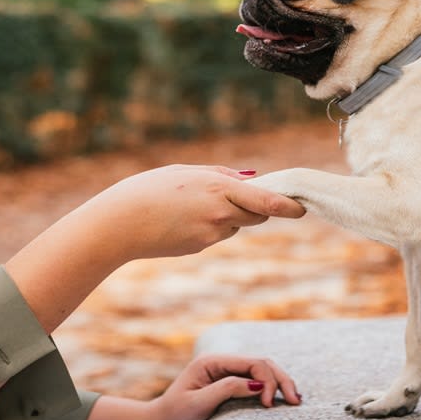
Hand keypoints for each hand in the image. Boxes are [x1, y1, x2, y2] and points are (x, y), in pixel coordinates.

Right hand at [83, 165, 305, 260]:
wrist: (118, 224)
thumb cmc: (148, 190)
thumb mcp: (186, 171)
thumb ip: (221, 174)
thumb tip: (250, 179)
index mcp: (218, 190)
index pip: (266, 202)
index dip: (288, 206)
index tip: (302, 207)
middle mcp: (220, 215)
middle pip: (256, 215)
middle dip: (256, 207)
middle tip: (240, 196)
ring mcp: (210, 235)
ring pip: (234, 225)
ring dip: (228, 216)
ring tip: (192, 204)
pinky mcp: (199, 247)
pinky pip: (215, 234)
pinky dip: (208, 226)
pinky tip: (181, 219)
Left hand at [150, 354, 301, 419]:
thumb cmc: (173, 417)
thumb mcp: (198, 404)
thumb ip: (227, 390)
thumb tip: (259, 386)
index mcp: (212, 362)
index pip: (252, 363)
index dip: (268, 380)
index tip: (269, 405)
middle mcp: (222, 364)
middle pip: (261, 365)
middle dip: (281, 380)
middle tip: (296, 402)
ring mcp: (226, 375)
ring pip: (262, 373)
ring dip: (280, 384)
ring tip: (296, 400)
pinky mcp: (229, 387)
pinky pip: (256, 384)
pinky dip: (272, 390)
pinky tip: (283, 399)